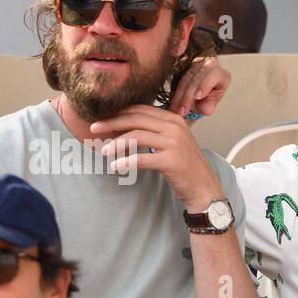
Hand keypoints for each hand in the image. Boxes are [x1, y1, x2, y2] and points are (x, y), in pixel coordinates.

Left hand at [89, 105, 222, 209]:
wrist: (204, 187)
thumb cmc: (184, 166)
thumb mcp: (172, 141)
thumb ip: (155, 130)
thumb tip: (125, 123)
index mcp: (173, 119)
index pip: (140, 109)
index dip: (118, 113)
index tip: (101, 119)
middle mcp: (175, 127)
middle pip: (135, 119)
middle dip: (111, 123)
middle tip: (93, 129)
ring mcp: (175, 143)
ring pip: (136, 137)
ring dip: (116, 144)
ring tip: (103, 151)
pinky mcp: (172, 161)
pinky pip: (142, 158)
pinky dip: (126, 162)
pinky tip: (116, 166)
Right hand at [168, 56, 230, 119]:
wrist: (201, 86)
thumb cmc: (210, 93)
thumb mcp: (213, 99)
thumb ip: (210, 104)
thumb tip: (205, 110)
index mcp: (219, 72)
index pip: (213, 75)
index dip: (205, 85)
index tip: (197, 97)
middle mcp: (206, 64)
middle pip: (195, 78)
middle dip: (187, 96)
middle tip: (182, 111)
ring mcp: (192, 62)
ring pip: (183, 78)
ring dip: (178, 96)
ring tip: (175, 110)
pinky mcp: (181, 65)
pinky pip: (175, 78)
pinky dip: (174, 92)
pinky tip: (172, 102)